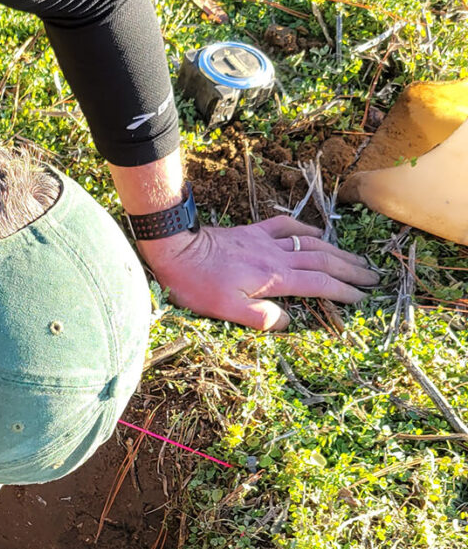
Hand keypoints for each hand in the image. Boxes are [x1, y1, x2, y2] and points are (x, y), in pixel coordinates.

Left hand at [139, 216, 379, 331]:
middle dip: (351, 269)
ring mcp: (266, 241)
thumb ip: (262, 317)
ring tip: (356, 258)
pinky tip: (318, 233)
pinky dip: (307, 230)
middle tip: (373, 276)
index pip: (319, 285)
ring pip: (312, 243)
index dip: (344, 291)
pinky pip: (287, 226)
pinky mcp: (253, 232)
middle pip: (324, 261)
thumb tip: (289, 322)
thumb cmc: (197, 283)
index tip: (363, 297)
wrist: (175, 248)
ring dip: (337, 251)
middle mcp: (277, 256)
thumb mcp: (227, 310)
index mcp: (275, 278)